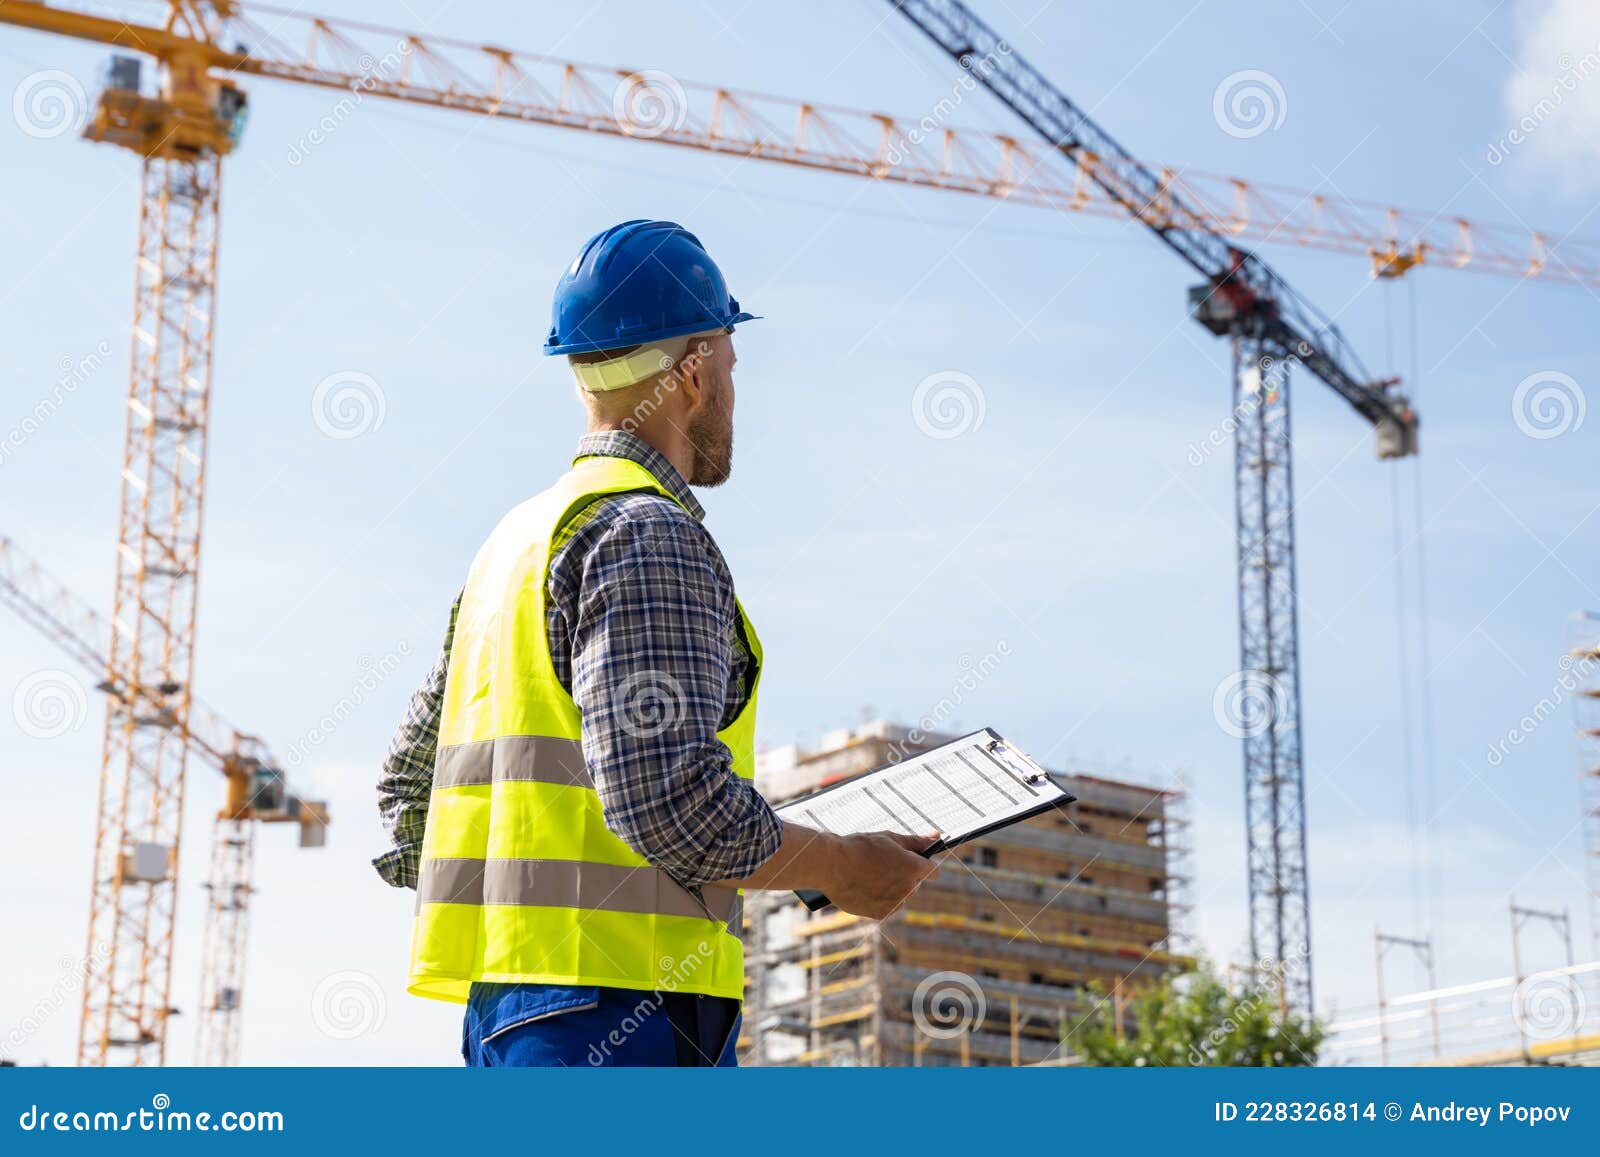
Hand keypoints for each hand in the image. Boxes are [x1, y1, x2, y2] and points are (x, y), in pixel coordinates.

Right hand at [826, 831, 940, 920]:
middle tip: (882, 864)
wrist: (832, 865)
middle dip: (904, 875)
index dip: (923, 864)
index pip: (933, 871)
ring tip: (870, 875)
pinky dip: (879, 899)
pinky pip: (887, 906)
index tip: (913, 861)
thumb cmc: (860, 847)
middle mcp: (908, 888)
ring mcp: (895, 903)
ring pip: (901, 896)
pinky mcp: (881, 914)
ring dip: (892, 888)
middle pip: (915, 883)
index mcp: (914, 868)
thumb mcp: (890, 838)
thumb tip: (937, 837)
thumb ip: (917, 842)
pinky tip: (865, 887)